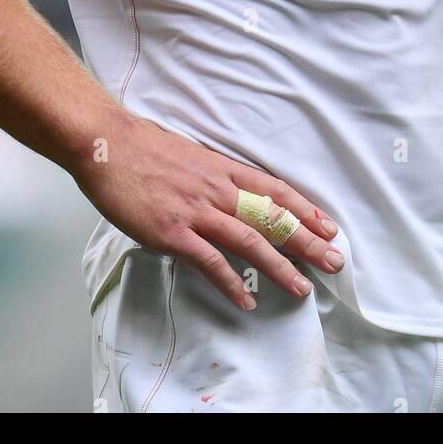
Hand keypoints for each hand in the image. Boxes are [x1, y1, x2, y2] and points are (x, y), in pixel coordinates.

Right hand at [72, 108, 342, 310]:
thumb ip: (212, 175)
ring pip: (249, 241)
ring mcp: (196, 211)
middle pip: (271, 217)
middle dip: (306, 241)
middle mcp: (217, 189)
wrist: (107, 145)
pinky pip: (210, 261)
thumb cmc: (143, 147)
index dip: (304, 209)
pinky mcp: (172, 232)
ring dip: (280, 266)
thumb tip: (228, 193)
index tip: (328, 225)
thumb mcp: (189, 155)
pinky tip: (247, 298)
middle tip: (334, 261)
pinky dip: (231, 282)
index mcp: (221, 168)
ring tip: (302, 288)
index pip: (274, 190)